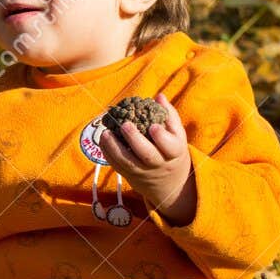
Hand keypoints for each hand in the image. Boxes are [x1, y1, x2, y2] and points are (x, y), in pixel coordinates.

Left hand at [98, 91, 196, 224]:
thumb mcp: (177, 135)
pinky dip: (108, 153)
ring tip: (105, 133)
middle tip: (125, 124)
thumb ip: (169, 116)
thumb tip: (158, 96)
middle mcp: (158, 164)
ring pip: (127, 162)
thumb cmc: (171, 150)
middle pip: (147, 155)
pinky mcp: (129, 175)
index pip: (169, 146)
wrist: (168, 181)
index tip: (153, 125)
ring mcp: (142, 171)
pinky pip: (117, 166)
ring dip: (114, 148)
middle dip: (135, 140)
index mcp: (174, 152)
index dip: (161, 137)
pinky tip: (102, 140)